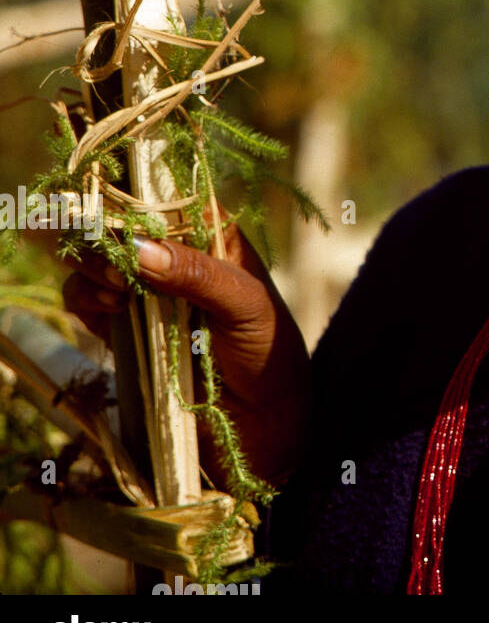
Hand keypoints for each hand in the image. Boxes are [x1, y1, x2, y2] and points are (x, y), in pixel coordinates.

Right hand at [61, 216, 310, 490]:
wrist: (262, 425)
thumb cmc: (269, 352)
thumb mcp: (246, 306)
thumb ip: (199, 276)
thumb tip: (141, 249)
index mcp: (215, 237)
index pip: (169, 198)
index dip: (140, 198)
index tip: (125, 214)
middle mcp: (178, 257)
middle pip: (125, 227)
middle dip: (111, 236)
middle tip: (117, 263)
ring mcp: (149, 292)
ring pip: (100, 260)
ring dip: (96, 267)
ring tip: (116, 290)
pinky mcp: (125, 328)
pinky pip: (88, 299)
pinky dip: (85, 297)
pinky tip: (107, 307)